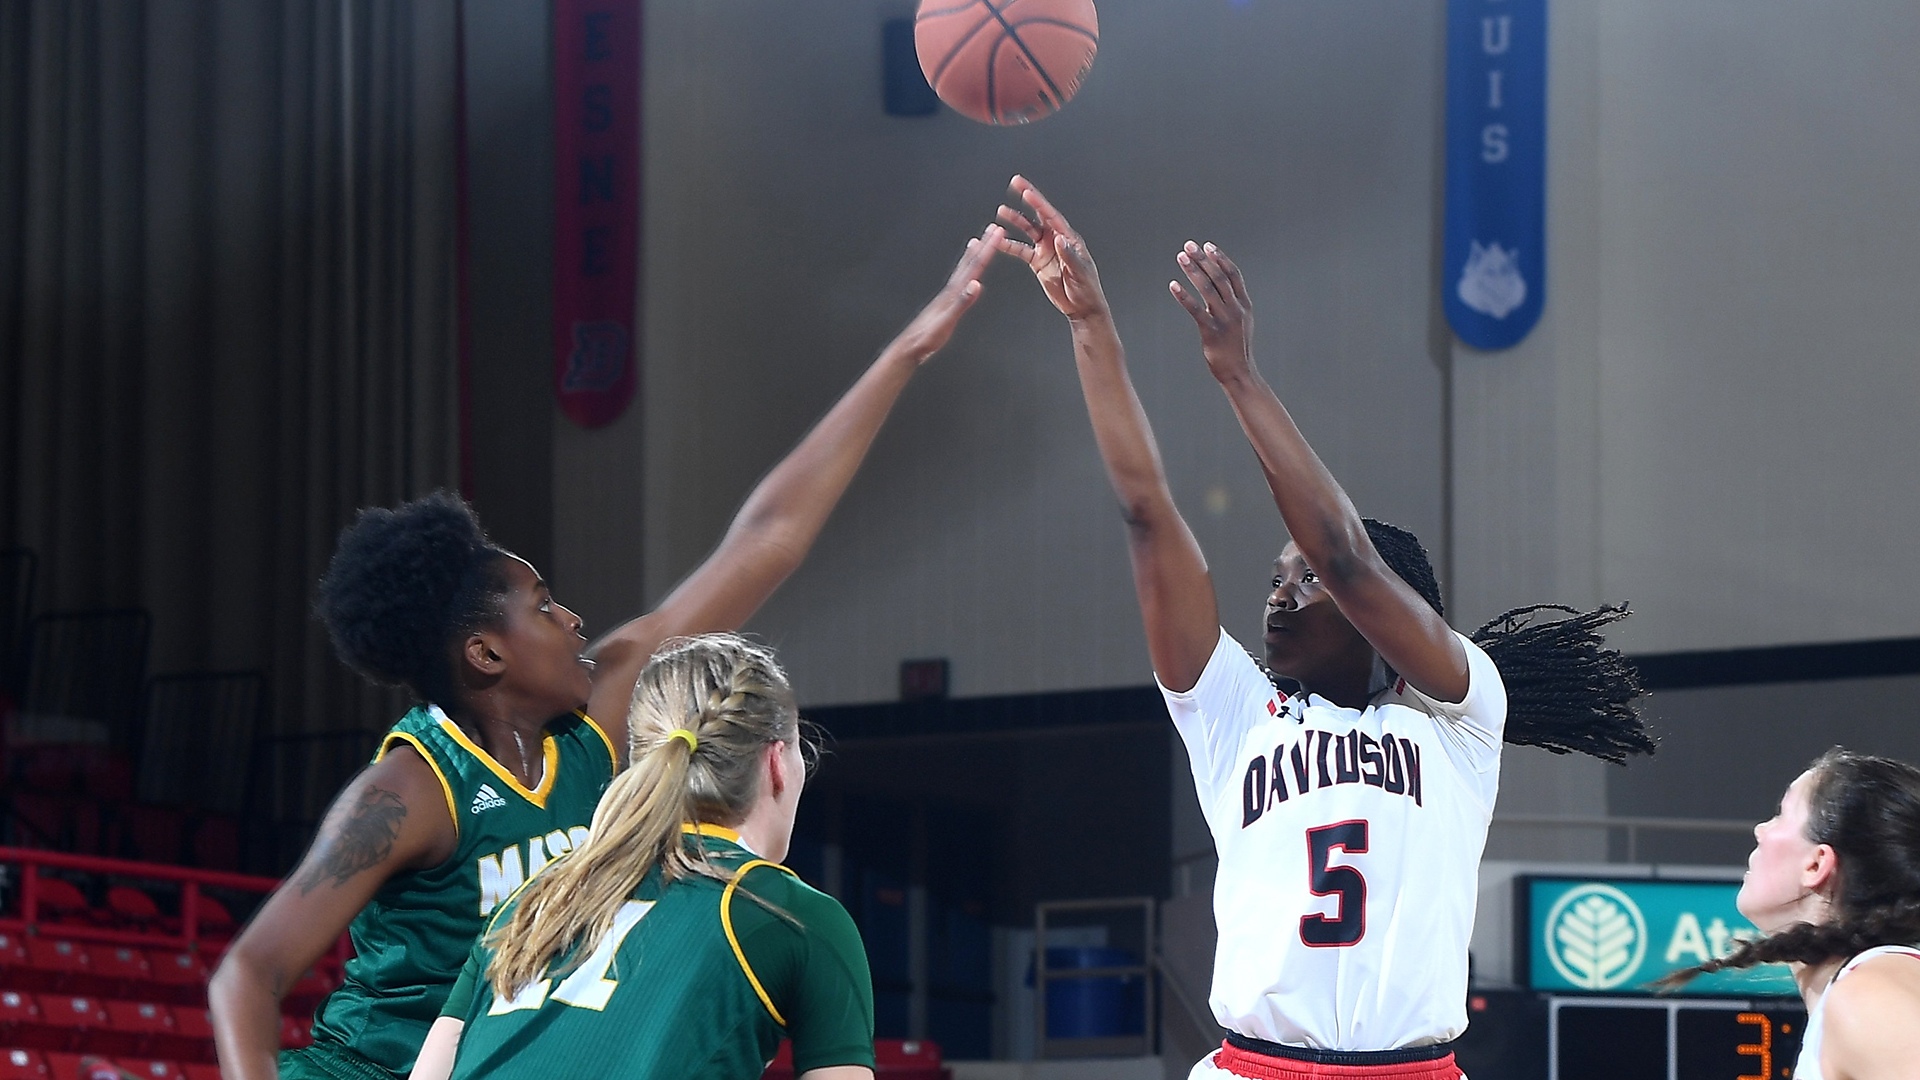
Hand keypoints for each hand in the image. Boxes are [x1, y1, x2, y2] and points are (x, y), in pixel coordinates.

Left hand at [890, 222, 1004, 361]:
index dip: (988, 249)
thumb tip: (976, 284)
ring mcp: (947, 296)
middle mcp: (950, 290)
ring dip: (973, 255)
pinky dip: (964, 273)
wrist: (911, 346)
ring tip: (977, 241)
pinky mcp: (946, 303)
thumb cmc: (927, 337)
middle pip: (970, 263)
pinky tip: (967, 275)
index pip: (975, 266)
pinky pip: (959, 281)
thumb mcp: (947, 321)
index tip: (998, 232)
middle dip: (984, 245)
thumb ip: (962, 303)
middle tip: (994, 229)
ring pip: (963, 270)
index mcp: (954, 293)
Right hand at [993, 175, 1109, 321]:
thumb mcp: (1080, 272)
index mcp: (1069, 238)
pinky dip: (1010, 245)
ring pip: (1028, 229)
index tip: (1027, 192)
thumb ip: (1069, 256)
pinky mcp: (1038, 262)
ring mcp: (1046, 249)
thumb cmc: (1086, 289)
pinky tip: (999, 241)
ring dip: (1015, 220)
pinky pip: (1021, 250)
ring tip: (1001, 212)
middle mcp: (1056, 239)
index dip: (1039, 203)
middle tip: (1015, 184)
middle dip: (1028, 198)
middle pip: (1039, 214)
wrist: (1081, 307)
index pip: (1052, 216)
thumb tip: (1059, 240)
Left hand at [1169, 241, 1254, 381]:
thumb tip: (1218, 287)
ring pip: (1208, 289)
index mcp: (1244, 304)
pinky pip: (1196, 310)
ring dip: (1193, 271)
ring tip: (1181, 257)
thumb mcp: (1240, 322)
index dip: (1220, 258)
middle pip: (1219, 277)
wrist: (1239, 372)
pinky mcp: (1212, 332)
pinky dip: (1184, 296)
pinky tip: (1173, 285)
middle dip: (1203, 259)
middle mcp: (1236, 309)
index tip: (1207, 246)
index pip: (1233, 275)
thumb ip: (1232, 304)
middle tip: (1189, 245)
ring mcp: (1225, 320)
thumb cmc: (1236, 347)